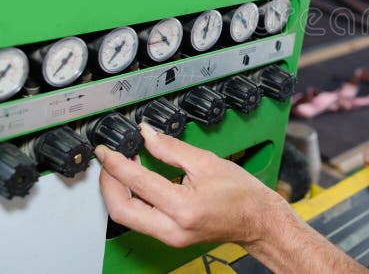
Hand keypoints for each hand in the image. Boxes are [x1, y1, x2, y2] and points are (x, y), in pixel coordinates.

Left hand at [96, 123, 283, 248]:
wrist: (257, 219)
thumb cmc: (241, 194)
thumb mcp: (207, 162)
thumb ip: (171, 148)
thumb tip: (147, 135)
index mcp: (183, 207)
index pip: (138, 183)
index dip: (116, 164)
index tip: (105, 151)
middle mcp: (172, 228)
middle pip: (121, 209)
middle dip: (109, 183)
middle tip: (108, 161)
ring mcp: (169, 237)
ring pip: (126, 218)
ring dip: (118, 192)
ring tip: (121, 168)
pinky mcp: (169, 238)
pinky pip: (139, 220)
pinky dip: (132, 200)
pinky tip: (136, 183)